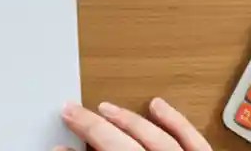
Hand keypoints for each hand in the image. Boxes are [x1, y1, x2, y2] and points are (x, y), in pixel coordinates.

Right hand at [60, 98, 213, 150]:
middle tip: (71, 112)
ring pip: (156, 138)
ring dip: (128, 120)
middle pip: (123, 145)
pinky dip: (175, 122)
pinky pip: (193, 141)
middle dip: (93, 126)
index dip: (76, 149)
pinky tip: (158, 105)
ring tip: (106, 107)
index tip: (57, 145)